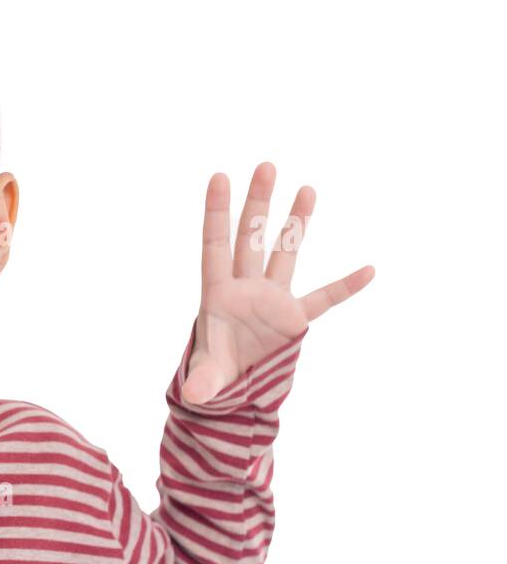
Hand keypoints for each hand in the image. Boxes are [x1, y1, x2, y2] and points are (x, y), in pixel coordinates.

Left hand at [181, 162, 372, 403]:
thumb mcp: (207, 378)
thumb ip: (203, 382)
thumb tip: (196, 397)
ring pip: (285, 253)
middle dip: (258, 204)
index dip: (217, 213)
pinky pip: (324, 298)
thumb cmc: (214, 377)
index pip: (215, 246)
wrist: (234, 392)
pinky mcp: (294, 320)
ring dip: (296, 223)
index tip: (219, 177)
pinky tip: (368, 270)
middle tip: (266, 166)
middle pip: (250, 238)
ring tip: (306, 188)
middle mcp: (246, 289)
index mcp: (218, 295)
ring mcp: (272, 300)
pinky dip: (345, 287)